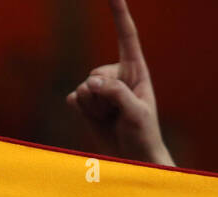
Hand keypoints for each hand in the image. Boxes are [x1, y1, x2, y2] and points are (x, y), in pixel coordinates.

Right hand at [66, 0, 172, 165]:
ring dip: (94, 109)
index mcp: (135, 70)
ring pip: (83, 89)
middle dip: (102, 97)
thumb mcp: (136, 113)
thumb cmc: (143, 135)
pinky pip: (74, 100)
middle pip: (95, 74)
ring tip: (111, 120)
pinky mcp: (86, 104)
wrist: (133, 160)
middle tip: (118, 116)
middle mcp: (116, 75)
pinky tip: (97, 120)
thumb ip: (116, 93)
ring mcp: (100, 89)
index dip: (119, 13)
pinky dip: (82, 112)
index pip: (126, 36)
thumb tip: (90, 82)